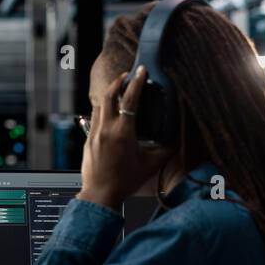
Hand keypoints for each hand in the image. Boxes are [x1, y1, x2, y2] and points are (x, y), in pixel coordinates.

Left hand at [76, 65, 169, 209]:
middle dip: (118, 82)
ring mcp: (94, 133)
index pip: (130, 100)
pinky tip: (108, 111)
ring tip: (118, 90)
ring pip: (99, 105)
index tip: (141, 71)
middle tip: (127, 76)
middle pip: (109, 96)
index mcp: (123, 132)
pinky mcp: (88, 139)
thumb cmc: (125, 181)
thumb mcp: (151, 164)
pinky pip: (94, 117)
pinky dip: (102, 109)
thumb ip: (166, 150)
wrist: (100, 194)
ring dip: (109, 94)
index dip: (136, 83)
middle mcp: (106, 129)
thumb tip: (176, 139)